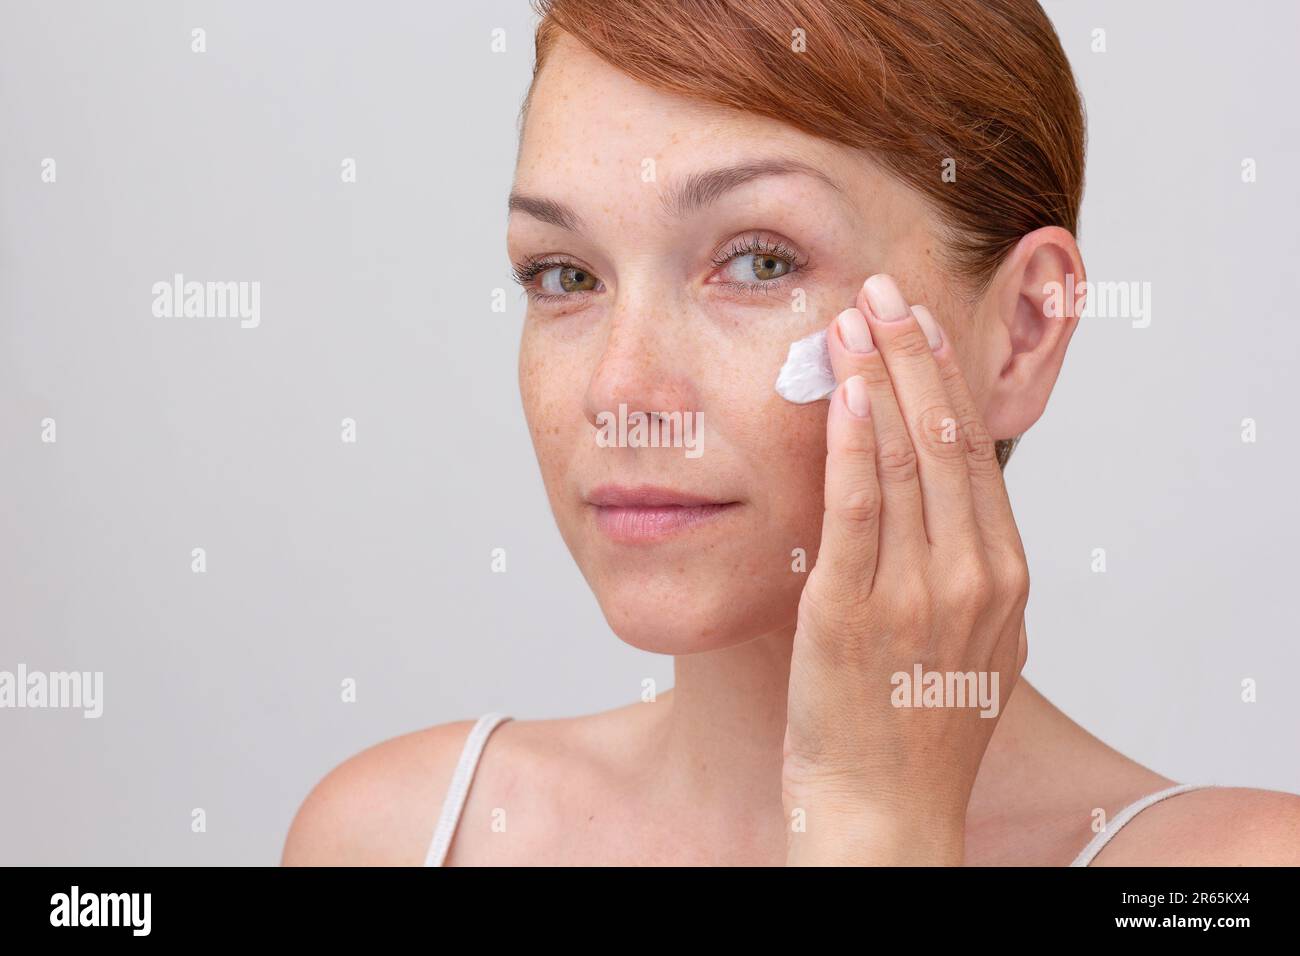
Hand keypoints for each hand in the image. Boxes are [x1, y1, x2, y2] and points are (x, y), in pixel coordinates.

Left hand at [781, 274, 1029, 865]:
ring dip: (876, 376)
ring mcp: (916, 592)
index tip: (918, 323)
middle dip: (911, 353)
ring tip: (851, 316)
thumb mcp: (972, 647)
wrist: (885, 815)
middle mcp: (972, 575)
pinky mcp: (852, 611)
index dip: (944, 379)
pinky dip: (849, 440)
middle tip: (883, 289)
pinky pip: (856, 507)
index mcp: (1004, 577)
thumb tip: (946, 515)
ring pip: (904, 457)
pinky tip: (836, 388)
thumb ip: (966, 577)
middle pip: (945, 437)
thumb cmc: (918, 732)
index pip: (976, 453)